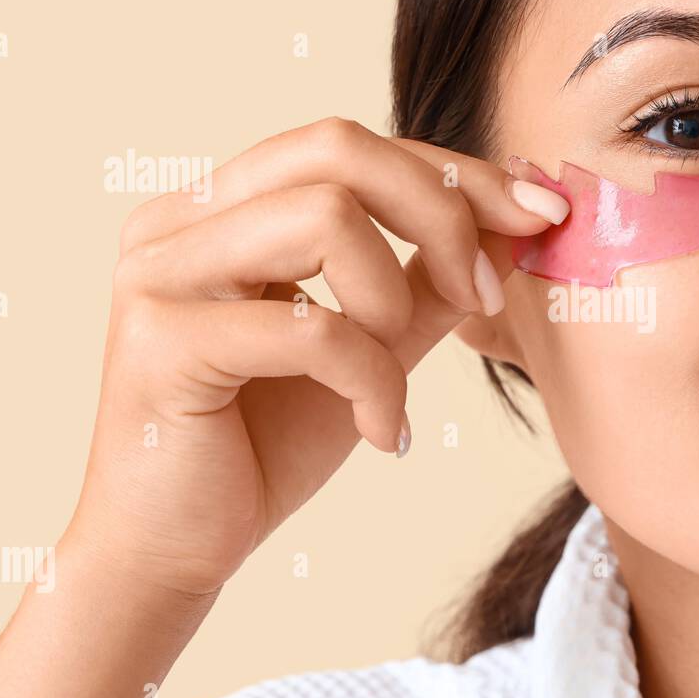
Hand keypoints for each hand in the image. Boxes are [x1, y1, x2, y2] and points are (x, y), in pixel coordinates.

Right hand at [70, 117, 566, 598]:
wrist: (175, 550)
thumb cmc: (265, 445)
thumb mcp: (371, 348)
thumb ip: (428, 283)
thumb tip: (511, 223)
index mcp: (222, 207)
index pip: (352, 146)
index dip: (455, 174)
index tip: (539, 215)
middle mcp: (179, 219)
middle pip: (339, 150)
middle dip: (442, 217)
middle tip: (484, 297)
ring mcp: (159, 272)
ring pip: (325, 219)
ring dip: (395, 304)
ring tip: (395, 376)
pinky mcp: (160, 341)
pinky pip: (311, 328)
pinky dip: (373, 382)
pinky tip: (381, 433)